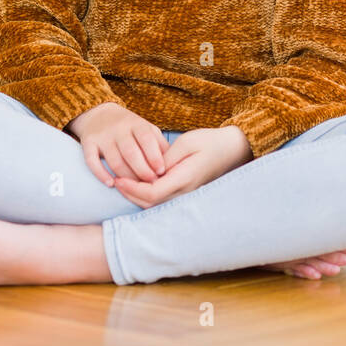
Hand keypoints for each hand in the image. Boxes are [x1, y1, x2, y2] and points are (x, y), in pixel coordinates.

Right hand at [66, 101, 169, 186]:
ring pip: (114, 160)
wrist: (98, 114)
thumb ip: (159, 145)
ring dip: (125, 176)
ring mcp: (103, 136)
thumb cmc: (129, 127)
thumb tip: (173, 165)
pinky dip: (100, 174)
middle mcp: (119, 129)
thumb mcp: (147, 129)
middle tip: (150, 184)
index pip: (146, 139)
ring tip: (135, 187)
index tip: (161, 171)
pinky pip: (92, 161)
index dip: (154, 156)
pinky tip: (111, 184)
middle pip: (131, 152)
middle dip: (142, 170)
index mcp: (136, 124)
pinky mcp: (88, 143)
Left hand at [114, 125, 252, 209]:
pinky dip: (146, 195)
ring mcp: (186, 194)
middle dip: (130, 194)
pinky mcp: (185, 192)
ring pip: (155, 204)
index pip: (152, 193)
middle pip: (151, 203)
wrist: (231, 149)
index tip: (118, 179)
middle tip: (115, 181)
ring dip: (137, 196)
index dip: (132, 189)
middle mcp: (185, 192)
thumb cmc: (209, 142)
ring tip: (123, 182)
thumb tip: (147, 170)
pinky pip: (162, 199)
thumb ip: (165, 158)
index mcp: (185, 179)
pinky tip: (138, 184)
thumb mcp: (186, 143)